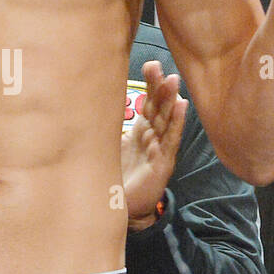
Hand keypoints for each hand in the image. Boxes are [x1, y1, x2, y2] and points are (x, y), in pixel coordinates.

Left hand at [123, 61, 187, 228]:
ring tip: (173, 82)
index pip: (149, 103)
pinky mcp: (162, 166)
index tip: (150, 64)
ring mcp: (159, 151)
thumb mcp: (110, 145)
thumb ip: (108, 126)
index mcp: (142, 131)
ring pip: (165, 122)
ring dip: (170, 102)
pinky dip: (174, 126)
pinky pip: (169, 143)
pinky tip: (180, 109)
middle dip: (159, 87)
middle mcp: (153, 138)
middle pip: (158, 108)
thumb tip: (92, 100)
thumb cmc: (117, 175)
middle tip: (159, 66)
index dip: (150, 85)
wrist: (122, 208)